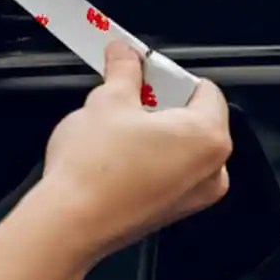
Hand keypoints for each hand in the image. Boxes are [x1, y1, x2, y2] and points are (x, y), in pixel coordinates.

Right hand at [37, 42, 231, 259]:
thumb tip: (124, 55)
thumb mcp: (108, 101)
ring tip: (116, 127)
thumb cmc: (93, 172)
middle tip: (126, 97)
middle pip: (194, 119)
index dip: (169, 76)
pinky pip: (168, 171)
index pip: (204, 90)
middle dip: (160, 104)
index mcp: (208, 138)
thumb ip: (123, 71)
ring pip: (179, 147)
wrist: (69, 224)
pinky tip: (116, 154)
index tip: (142, 72)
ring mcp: (192, 196)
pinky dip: (148, 158)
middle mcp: (210, 171)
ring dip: (153, 132)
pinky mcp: (169, 210)